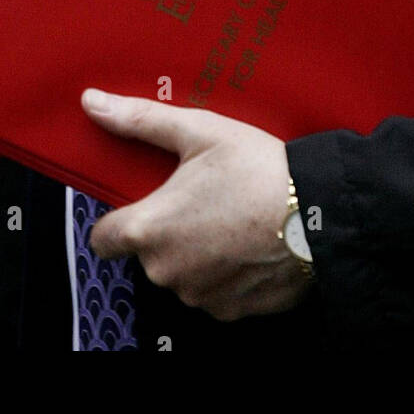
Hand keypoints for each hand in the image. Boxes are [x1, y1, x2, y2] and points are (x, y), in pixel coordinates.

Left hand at [81, 88, 313, 320]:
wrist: (320, 211)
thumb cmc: (257, 168)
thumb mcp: (199, 130)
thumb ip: (140, 120)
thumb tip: (92, 102)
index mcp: (148, 229)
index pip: (101, 239)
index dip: (117, 220)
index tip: (144, 202)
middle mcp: (165, 272)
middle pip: (147, 254)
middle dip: (167, 230)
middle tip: (202, 198)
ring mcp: (199, 296)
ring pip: (182, 274)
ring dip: (196, 252)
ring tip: (231, 217)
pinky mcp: (231, 311)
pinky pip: (214, 292)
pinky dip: (225, 273)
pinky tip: (248, 243)